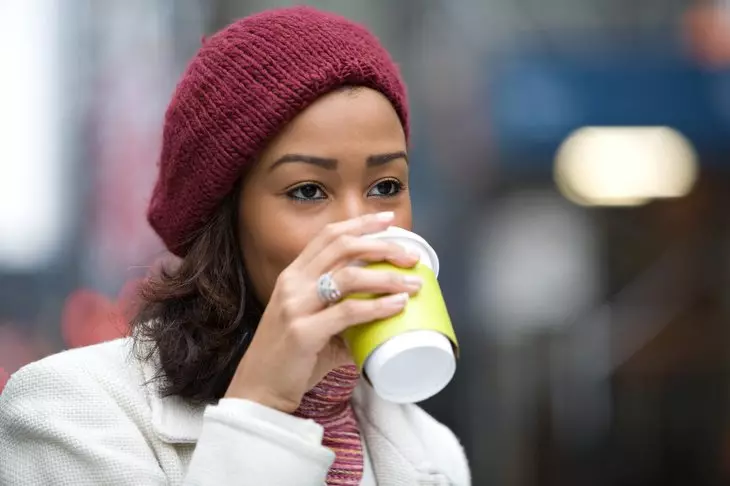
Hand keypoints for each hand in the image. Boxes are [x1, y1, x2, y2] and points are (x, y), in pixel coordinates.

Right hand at [225, 212, 421, 412]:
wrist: (258, 392)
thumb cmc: (289, 360)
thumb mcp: (314, 327)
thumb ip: (346, 319)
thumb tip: (383, 320)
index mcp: (293, 276)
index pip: (328, 236)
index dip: (360, 224)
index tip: (388, 220)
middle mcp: (292, 284)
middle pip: (342, 247)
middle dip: (381, 245)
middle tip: (409, 255)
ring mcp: (295, 306)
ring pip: (348, 275)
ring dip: (386, 276)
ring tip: (413, 283)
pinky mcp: (302, 332)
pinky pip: (347, 312)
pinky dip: (377, 306)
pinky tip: (398, 305)